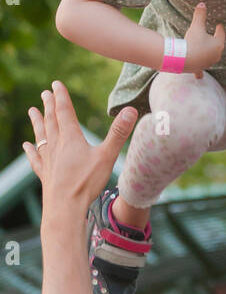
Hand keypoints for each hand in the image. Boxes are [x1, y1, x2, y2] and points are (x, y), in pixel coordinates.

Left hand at [23, 81, 137, 214]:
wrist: (64, 209)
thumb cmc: (86, 183)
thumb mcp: (107, 156)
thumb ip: (119, 133)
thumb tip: (131, 110)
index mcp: (71, 138)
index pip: (64, 111)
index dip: (61, 96)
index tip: (56, 84)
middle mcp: (57, 146)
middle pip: (51, 120)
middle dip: (49, 105)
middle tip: (45, 92)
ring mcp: (48, 160)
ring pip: (41, 136)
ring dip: (37, 122)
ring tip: (32, 111)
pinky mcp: (45, 174)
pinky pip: (36, 158)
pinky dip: (30, 150)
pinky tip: (26, 145)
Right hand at [184, 2, 225, 76]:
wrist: (184, 59)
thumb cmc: (193, 41)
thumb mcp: (197, 26)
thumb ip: (200, 15)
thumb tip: (202, 3)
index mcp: (218, 44)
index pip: (221, 34)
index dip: (219, 28)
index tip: (219, 25)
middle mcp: (215, 55)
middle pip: (218, 46)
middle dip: (216, 41)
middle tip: (214, 36)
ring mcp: (208, 63)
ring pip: (211, 57)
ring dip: (209, 54)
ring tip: (206, 50)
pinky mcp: (200, 69)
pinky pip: (201, 71)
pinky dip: (200, 72)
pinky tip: (200, 77)